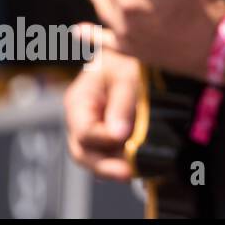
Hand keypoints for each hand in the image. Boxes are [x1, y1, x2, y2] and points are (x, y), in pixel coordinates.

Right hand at [64, 48, 138, 180]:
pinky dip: (127, 159)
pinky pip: (115, 153)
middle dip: (105, 166)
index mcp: (79, 102)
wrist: (139, 51)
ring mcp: (97, 129)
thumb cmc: (129, 58)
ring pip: (100, 157)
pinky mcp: (114, 135)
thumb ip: (121, 104)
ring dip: (118, 165)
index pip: (84, 131)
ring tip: (141, 169)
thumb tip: (117, 135)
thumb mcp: (127, 75)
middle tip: (129, 173)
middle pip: (85, 152)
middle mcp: (83, 120)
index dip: (103, 140)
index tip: (124, 141)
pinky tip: (145, 164)